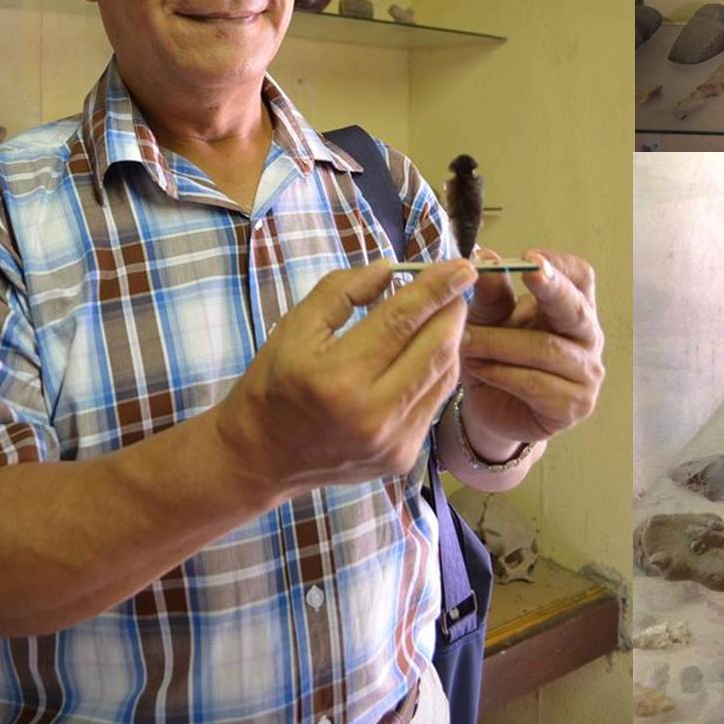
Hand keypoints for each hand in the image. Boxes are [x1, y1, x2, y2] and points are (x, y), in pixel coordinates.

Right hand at [213, 258, 475, 499]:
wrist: (260, 458)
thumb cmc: (274, 384)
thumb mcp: (294, 327)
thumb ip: (341, 290)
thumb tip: (391, 268)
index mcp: (337, 377)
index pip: (401, 320)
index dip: (436, 288)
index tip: (462, 265)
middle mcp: (371, 414)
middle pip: (436, 348)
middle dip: (453, 309)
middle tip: (455, 284)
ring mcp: (392, 440)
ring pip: (444, 374)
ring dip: (451, 337)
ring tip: (444, 313)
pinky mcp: (403, 456)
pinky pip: (436, 401)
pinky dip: (439, 369)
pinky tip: (429, 351)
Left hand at [458, 249, 604, 451]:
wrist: (491, 411)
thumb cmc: (496, 358)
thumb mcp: (488, 320)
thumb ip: (491, 293)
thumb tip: (485, 258)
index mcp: (573, 306)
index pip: (581, 277)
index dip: (560, 266)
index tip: (530, 258)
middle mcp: (588, 336)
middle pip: (576, 308)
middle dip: (551, 288)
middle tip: (529, 270)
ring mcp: (588, 372)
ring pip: (547, 348)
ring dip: (501, 343)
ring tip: (467, 341)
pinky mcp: (576, 405)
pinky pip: (538, 383)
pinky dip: (504, 374)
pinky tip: (482, 370)